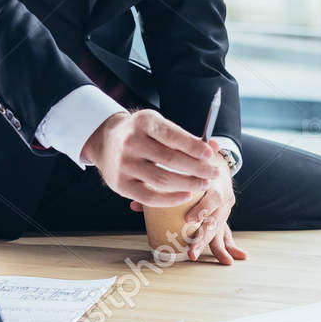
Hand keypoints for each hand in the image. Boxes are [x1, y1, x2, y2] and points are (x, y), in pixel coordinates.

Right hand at [81, 109, 216, 206]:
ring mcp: (123, 164)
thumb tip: (215, 147)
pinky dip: (170, 199)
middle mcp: (130, 142)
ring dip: (188, 184)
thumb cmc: (142, 134)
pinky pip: (149, 196)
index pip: (171, 136)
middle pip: (170, 159)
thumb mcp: (159, 126)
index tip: (210, 154)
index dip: (192, 146)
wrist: (105, 141)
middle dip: (197, 168)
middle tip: (214, 173)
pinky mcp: (120, 184)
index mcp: (143, 122)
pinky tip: (186, 196)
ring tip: (204, 184)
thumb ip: (185, 138)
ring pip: (161, 179)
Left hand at [130, 146, 247, 263]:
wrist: (217, 164)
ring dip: (217, 249)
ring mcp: (225, 211)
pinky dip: (229, 248)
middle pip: (215, 221)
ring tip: (209, 260)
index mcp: (215, 184)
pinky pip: (227, 235)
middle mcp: (223, 200)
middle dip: (203, 238)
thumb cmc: (195, 166)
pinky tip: (229, 261)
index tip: (190, 219)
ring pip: (221, 231)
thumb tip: (134, 205)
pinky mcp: (224, 219)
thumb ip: (161, 185)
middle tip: (191, 253)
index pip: (212, 198)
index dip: (202, 209)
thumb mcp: (184, 169)